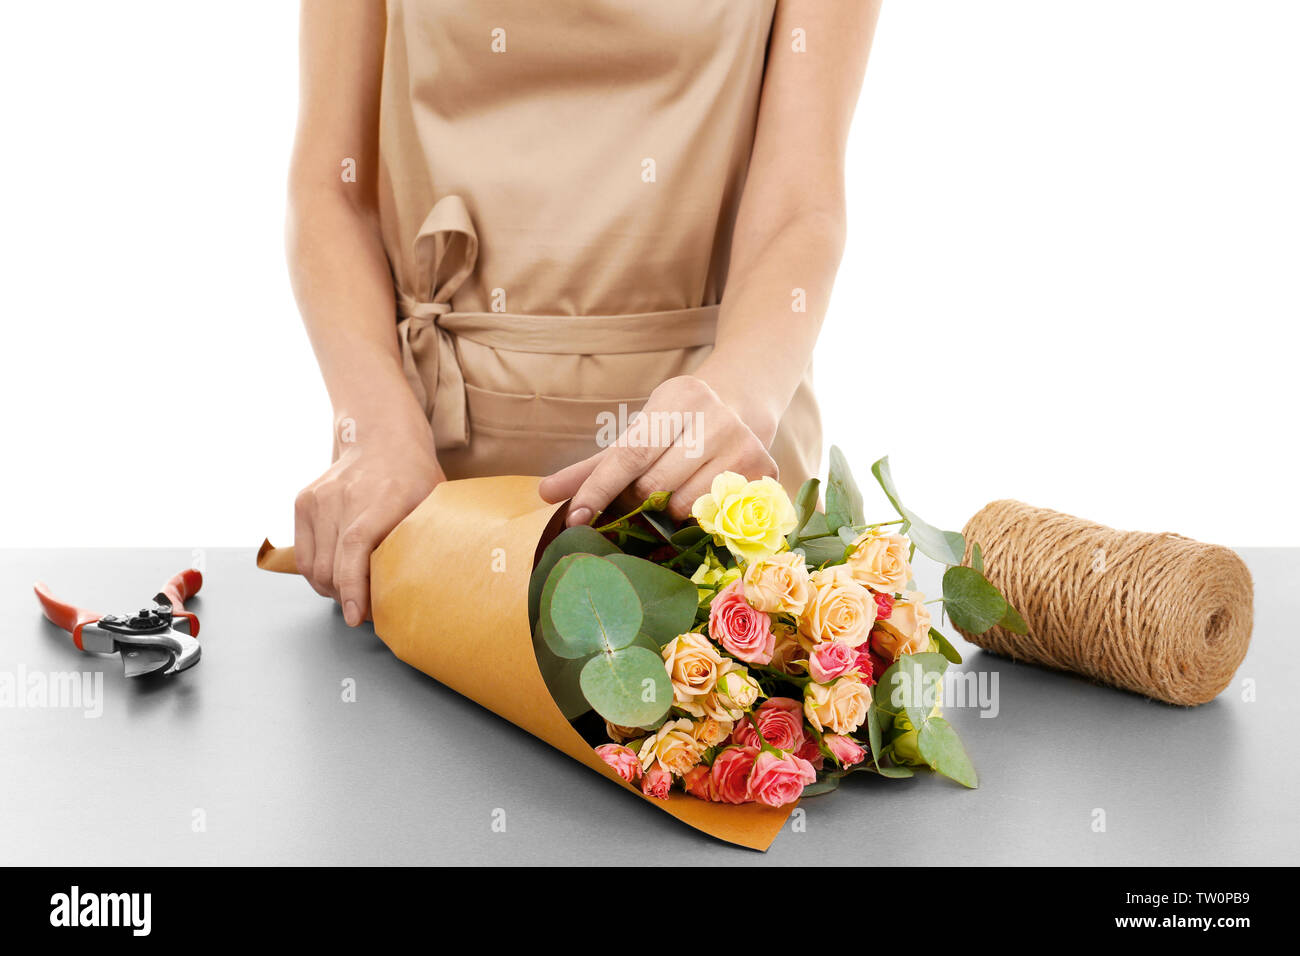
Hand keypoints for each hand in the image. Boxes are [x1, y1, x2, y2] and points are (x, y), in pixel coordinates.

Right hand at [294, 431, 443, 625]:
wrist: (380, 436)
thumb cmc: (413, 476)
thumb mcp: (433, 503)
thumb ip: (429, 539)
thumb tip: (439, 586)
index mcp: (382, 498)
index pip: (355, 547)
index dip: (353, 587)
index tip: (357, 615)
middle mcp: (345, 496)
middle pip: (332, 565)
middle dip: (347, 598)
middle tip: (367, 611)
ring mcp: (319, 498)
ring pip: (314, 566)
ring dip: (332, 590)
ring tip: (353, 595)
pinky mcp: (304, 502)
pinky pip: (303, 555)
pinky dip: (317, 574)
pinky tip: (337, 578)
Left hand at [538, 375, 776, 523]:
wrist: (743, 403)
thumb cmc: (677, 424)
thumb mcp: (639, 431)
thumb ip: (593, 465)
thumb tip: (544, 493)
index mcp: (679, 397)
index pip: (629, 453)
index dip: (599, 490)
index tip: (575, 519)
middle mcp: (716, 416)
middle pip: (656, 485)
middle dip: (640, 500)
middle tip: (644, 496)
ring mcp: (744, 444)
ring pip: (685, 506)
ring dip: (671, 510)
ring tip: (680, 488)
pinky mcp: (764, 472)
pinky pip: (715, 515)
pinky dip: (700, 515)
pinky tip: (705, 493)